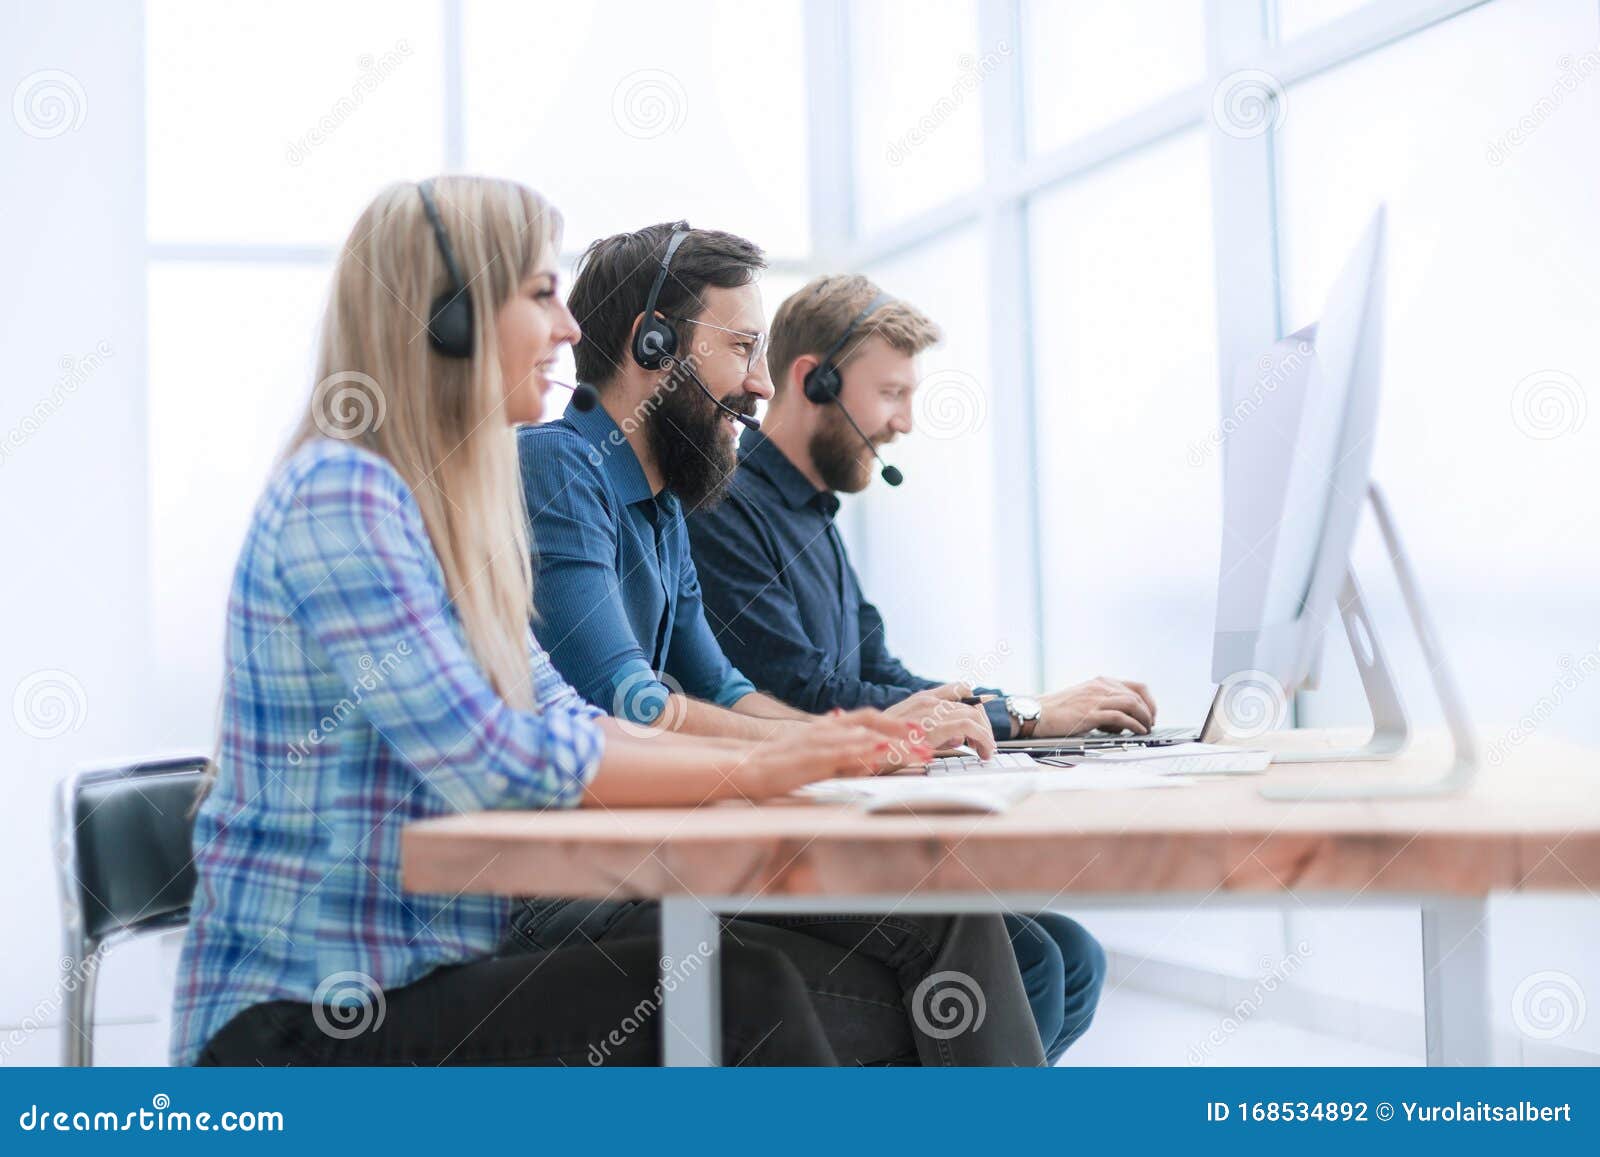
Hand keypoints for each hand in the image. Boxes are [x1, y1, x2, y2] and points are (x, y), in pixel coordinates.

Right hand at [736, 709, 928, 797]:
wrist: (746, 763)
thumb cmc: (777, 761)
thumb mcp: (810, 749)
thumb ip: (833, 746)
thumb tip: (853, 742)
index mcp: (829, 727)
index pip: (868, 719)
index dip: (895, 724)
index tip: (920, 732)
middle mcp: (829, 729)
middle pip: (873, 724)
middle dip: (903, 732)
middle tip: (928, 742)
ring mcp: (822, 742)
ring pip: (865, 737)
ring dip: (895, 743)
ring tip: (918, 752)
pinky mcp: (813, 757)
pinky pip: (844, 752)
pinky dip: (866, 752)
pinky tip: (883, 754)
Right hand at [883, 688, 996, 759]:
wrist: (865, 751)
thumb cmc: (882, 747)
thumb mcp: (906, 732)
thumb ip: (932, 730)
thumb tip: (957, 739)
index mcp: (921, 698)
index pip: (959, 689)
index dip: (977, 704)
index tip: (982, 722)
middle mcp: (928, 700)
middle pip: (971, 703)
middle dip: (984, 723)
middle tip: (986, 743)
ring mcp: (931, 711)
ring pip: (974, 714)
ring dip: (986, 734)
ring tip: (986, 751)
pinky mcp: (936, 726)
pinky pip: (971, 728)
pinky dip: (984, 740)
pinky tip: (984, 753)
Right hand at [1038, 677, 1156, 736]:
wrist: (1036, 714)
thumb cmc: (1056, 711)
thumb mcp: (1083, 700)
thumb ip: (1101, 704)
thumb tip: (1120, 721)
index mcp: (1099, 682)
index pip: (1135, 686)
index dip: (1148, 701)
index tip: (1151, 713)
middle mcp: (1100, 687)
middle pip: (1137, 694)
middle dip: (1149, 711)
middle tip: (1151, 724)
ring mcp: (1095, 699)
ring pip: (1132, 703)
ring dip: (1144, 718)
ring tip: (1146, 729)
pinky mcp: (1091, 713)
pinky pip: (1121, 717)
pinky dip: (1134, 725)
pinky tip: (1138, 731)